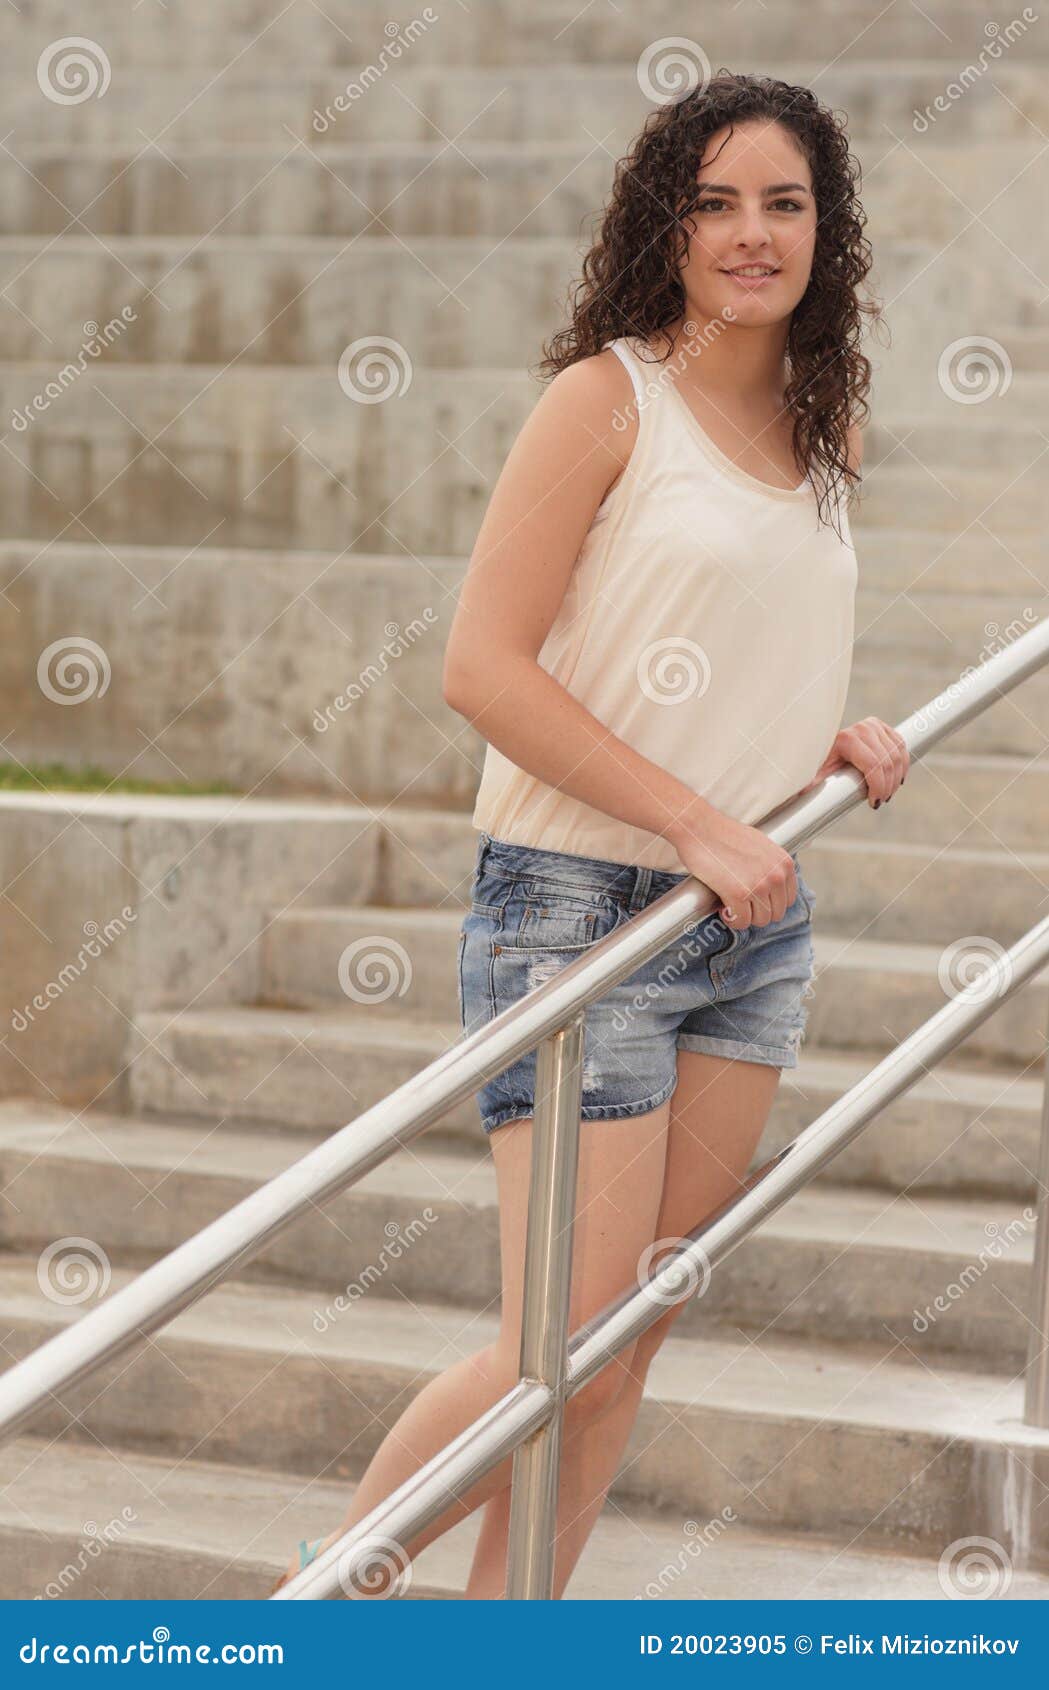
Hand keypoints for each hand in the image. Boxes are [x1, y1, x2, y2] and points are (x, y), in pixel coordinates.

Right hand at [668, 801, 797, 931]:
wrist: (699, 827)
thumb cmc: (723, 834)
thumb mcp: (759, 845)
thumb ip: (770, 865)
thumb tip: (769, 886)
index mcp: (784, 863)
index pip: (788, 899)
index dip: (769, 903)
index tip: (754, 899)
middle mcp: (776, 875)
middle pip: (776, 913)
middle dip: (757, 912)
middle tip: (740, 903)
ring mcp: (759, 885)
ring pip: (760, 920)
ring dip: (744, 916)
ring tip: (731, 904)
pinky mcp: (739, 894)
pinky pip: (741, 921)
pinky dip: (731, 919)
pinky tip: (723, 907)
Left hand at [793, 717, 909, 808]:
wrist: (822, 745)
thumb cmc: (817, 763)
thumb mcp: (813, 775)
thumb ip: (808, 785)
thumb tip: (802, 795)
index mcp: (847, 739)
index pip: (874, 765)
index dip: (878, 787)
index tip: (874, 803)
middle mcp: (862, 728)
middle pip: (887, 762)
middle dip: (888, 786)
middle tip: (881, 800)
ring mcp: (874, 725)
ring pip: (897, 755)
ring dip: (896, 778)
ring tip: (887, 793)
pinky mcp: (882, 727)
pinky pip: (901, 746)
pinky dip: (902, 764)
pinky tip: (898, 778)